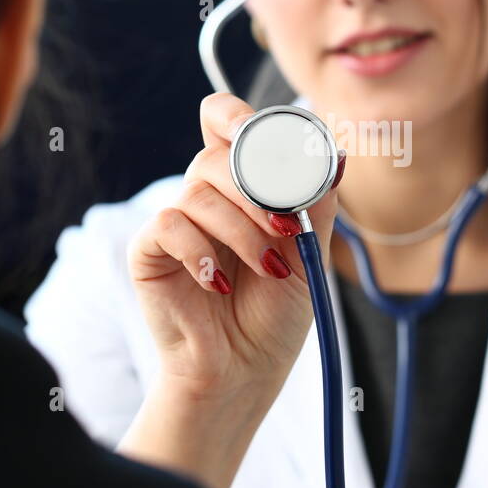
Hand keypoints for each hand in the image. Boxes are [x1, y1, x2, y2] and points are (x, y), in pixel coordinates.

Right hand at [120, 93, 344, 487]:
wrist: (244, 370)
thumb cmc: (275, 313)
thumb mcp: (310, 254)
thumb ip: (316, 203)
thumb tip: (337, 155)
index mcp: (242, 186)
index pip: (227, 123)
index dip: (241, 116)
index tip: (275, 140)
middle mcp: (205, 195)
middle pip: (218, 153)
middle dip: (260, 188)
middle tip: (288, 228)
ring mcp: (175, 220)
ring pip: (199, 190)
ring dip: (243, 230)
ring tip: (268, 269)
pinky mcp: (150, 251)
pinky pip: (170, 225)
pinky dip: (201, 252)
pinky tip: (220, 283)